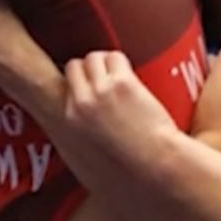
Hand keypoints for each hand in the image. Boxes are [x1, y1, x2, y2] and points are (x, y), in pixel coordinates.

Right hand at [59, 51, 181, 167]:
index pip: (63, 83)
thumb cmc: (130, 163)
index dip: (79, 82)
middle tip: (106, 77)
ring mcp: (101, 91)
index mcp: (71, 118)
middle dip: (90, 68)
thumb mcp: (90, 149)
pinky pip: (115, 57)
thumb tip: (81, 115)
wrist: (156, 163)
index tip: (90, 85)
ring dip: (107, 62)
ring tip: (120, 74)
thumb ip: (80, 127)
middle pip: (75, 65)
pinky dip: (123, 62)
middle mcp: (82, 102)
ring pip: (94, 57)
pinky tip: (132, 75)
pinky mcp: (122, 83)